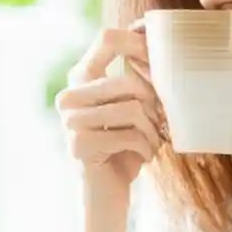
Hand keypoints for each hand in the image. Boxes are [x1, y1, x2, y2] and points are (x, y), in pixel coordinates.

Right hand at [56, 27, 165, 195]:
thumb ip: (138, 77)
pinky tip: (143, 156)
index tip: (160, 64)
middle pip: (128, 80)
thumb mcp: (133, 106)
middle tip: (159, 123)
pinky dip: (146, 148)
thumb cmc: (126, 144)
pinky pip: (130, 135)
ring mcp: (70, 120)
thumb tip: (162, 46)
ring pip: (133, 109)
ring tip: (152, 142)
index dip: (139, 45)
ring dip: (153, 131)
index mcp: (81, 76)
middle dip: (154, 104)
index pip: (108, 38)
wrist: (108, 192)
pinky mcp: (79, 144)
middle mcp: (69, 95)